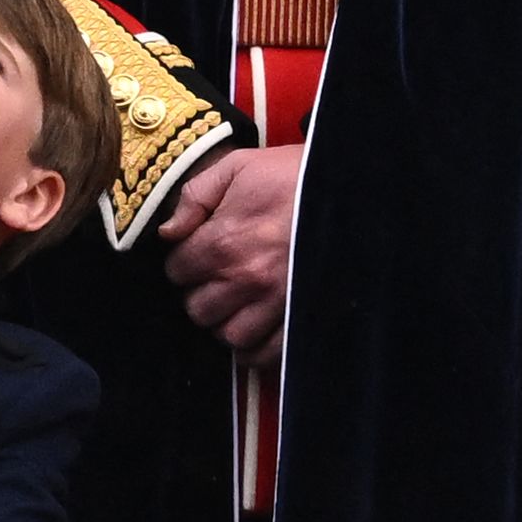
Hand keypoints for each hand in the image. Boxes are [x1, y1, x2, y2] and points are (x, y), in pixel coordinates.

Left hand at [159, 142, 299, 364]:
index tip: (197, 253)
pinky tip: (255, 327)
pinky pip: (266, 354)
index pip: (177, 272)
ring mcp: (276, 303)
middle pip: (198, 309)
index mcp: (223, 241)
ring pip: (229, 336)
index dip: (183, 261)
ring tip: (235, 302)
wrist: (352, 187)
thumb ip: (194, 196)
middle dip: (201, 293)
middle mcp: (246, 279)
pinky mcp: (301, 317)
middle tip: (215, 278)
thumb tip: (168, 232)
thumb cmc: (293, 176)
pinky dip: (255, 348)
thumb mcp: (238, 167)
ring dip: (226, 321)